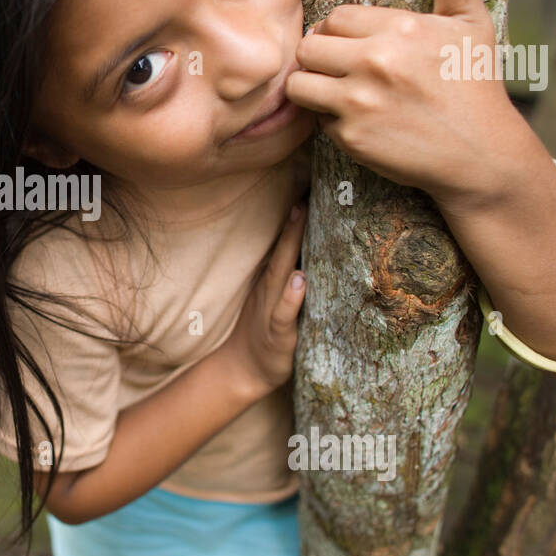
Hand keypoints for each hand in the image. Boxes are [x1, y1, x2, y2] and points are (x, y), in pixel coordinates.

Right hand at [217, 201, 307, 401]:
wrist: (242, 369)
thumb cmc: (264, 332)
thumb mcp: (277, 301)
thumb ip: (291, 276)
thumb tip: (312, 252)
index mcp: (274, 280)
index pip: (286, 244)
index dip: (297, 218)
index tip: (311, 187)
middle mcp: (271, 288)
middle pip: (284, 250)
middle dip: (295, 222)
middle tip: (306, 192)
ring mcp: (272, 309)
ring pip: (282, 273)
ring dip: (291, 247)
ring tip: (300, 220)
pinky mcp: (278, 332)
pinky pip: (284, 312)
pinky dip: (291, 296)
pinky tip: (300, 280)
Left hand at [283, 0, 527, 205]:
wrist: (483, 154)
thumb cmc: (476, 86)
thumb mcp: (472, 24)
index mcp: (399, 29)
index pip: (335, 17)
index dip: (338, 31)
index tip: (350, 45)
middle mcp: (374, 62)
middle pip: (308, 48)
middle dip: (318, 58)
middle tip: (336, 69)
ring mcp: (359, 102)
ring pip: (298, 85)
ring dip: (311, 88)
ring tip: (333, 93)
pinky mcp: (351, 138)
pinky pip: (317, 121)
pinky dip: (330, 123)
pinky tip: (357, 122)